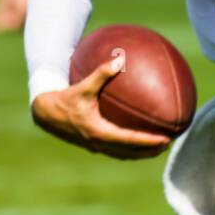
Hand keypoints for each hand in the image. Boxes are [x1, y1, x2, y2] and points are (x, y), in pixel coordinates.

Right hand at [30, 55, 171, 159]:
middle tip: (169, 143)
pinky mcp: (92, 145)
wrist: (45, 113)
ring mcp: (95, 146)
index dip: (149, 142)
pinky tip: (137, 138)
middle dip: (150, 151)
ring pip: (123, 154)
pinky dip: (129, 147)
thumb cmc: (65, 98)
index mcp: (99, 132)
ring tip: (158, 147)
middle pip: (130, 153)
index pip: (130, 140)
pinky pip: (115, 150)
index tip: (166, 139)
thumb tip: (120, 59)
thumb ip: (102, 73)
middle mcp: (98, 143)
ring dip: (141, 153)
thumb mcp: (83, 85)